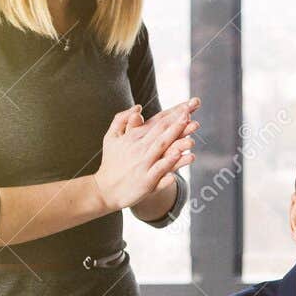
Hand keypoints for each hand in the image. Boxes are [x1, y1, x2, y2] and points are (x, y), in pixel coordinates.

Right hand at [94, 98, 198, 213]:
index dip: (173, 113)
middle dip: (177, 121)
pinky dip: (168, 163)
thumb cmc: (110, 162)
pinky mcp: (146, 181)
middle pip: (162, 131)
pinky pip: (159, 170)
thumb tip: (138, 107)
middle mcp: (140, 148)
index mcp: (134, 136)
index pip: (157, 121)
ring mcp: (143, 164)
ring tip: (191, 133)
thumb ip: (121, 119)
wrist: (104, 190)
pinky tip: (180, 156)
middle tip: (191, 111)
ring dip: (177, 140)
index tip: (188, 105)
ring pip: (162, 148)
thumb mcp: (111, 137)